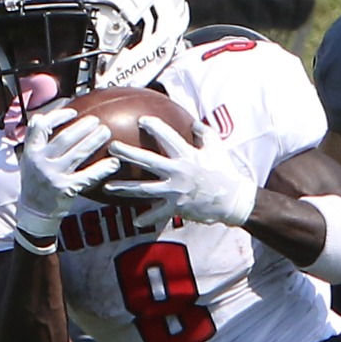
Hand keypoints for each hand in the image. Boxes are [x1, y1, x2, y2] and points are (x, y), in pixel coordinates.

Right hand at [17, 107, 116, 239]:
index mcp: (31, 152)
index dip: (58, 116)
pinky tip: (114, 162)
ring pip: (78, 153)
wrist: (34, 211)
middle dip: (83, 127)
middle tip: (97, 120)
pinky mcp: (66, 189)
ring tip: (106, 132)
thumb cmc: (35, 181)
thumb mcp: (28, 160)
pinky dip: (102, 168)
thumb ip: (35, 140)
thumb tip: (42, 116)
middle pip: (64, 138)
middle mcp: (41, 162)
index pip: (41, 127)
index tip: (73, 111)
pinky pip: (88, 176)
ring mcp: (54, 176)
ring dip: (94, 141)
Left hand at [102, 116, 256, 226]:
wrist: (232, 200)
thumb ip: (204, 133)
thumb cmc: (225, 172)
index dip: (153, 126)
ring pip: (143, 190)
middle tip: (112, 147)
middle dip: (127, 153)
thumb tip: (193, 123)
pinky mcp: (176, 208)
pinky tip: (136, 221)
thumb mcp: (217, 148)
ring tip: (107, 186)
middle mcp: (177, 172)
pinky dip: (147, 218)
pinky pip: (158, 213)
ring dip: (124, 188)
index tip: (141, 120)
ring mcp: (175, 191)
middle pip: (146, 161)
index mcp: (187, 155)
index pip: (167, 136)